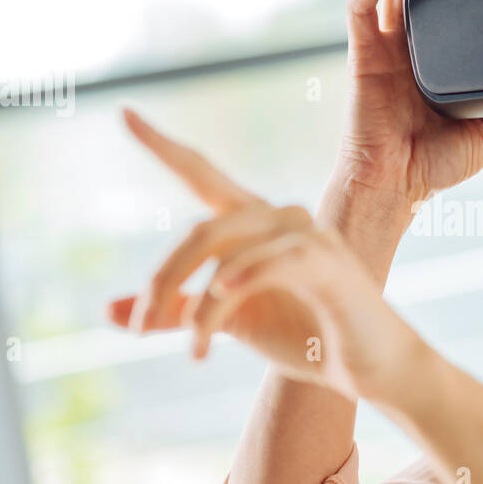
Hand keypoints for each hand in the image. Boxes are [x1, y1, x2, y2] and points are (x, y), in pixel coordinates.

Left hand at [109, 109, 426, 403]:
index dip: (163, 146)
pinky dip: (242, 278)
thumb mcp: (232, 323)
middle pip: (202, 227)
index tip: (125, 114)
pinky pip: (271, 260)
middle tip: (139, 328)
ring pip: (226, 248)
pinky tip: (222, 296)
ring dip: (197, 305)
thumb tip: (110, 312)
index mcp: (256, 225)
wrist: (372, 369)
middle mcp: (280, 218)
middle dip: (164, 277)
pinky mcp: (327, 263)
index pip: (203, 176)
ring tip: (195, 348)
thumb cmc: (308, 337)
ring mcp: (307, 236)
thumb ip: (177, 312)